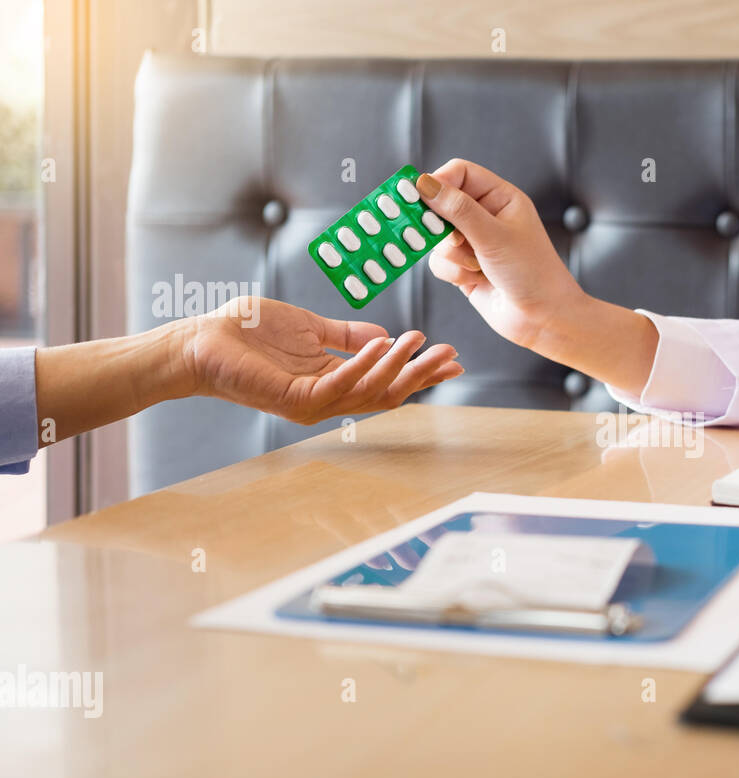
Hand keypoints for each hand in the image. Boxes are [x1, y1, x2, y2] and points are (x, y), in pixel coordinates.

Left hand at [180, 296, 462, 424]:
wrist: (202, 340)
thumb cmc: (248, 333)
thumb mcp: (310, 327)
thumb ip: (345, 334)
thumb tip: (384, 335)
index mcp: (333, 382)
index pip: (386, 382)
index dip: (420, 371)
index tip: (451, 357)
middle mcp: (327, 400)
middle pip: (386, 394)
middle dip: (420, 374)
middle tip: (450, 354)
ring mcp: (312, 404)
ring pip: (368, 392)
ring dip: (397, 366)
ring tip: (417, 342)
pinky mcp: (295, 399)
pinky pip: (339, 386)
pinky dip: (363, 365)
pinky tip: (381, 344)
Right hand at [415, 161, 585, 350]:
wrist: (542, 318)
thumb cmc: (531, 272)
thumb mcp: (494, 235)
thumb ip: (458, 209)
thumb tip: (424, 183)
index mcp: (500, 198)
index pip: (460, 173)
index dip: (439, 182)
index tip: (420, 197)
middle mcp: (486, 216)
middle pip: (442, 204)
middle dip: (440, 224)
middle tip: (446, 237)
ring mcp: (474, 243)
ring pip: (438, 236)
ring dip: (452, 254)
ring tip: (476, 266)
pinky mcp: (464, 267)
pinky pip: (440, 261)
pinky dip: (453, 271)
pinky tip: (474, 280)